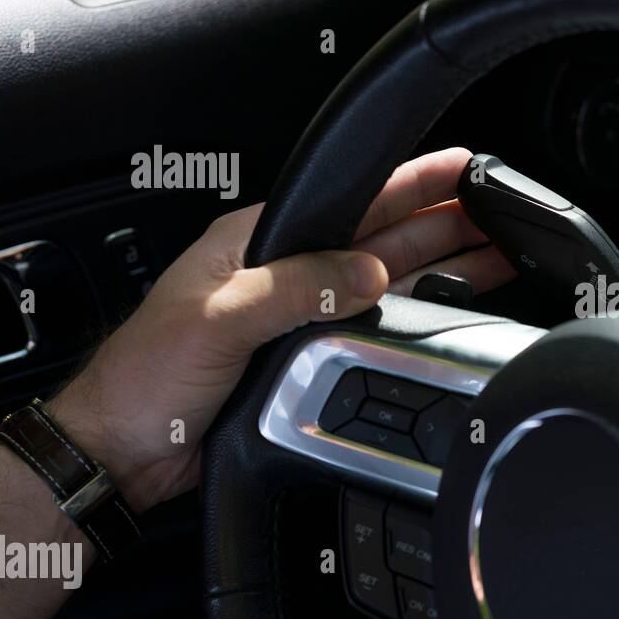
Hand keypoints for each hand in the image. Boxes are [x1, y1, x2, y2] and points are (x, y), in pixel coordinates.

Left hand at [45, 147, 513, 511]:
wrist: (122, 450)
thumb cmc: (142, 379)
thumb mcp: (217, 319)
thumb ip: (295, 289)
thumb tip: (366, 274)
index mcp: (256, 242)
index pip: (349, 199)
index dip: (408, 182)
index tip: (458, 168)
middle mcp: (282, 272)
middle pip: (379, 236)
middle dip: (441, 221)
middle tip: (497, 212)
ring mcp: (297, 314)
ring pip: (384, 279)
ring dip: (439, 266)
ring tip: (492, 254)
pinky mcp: (305, 355)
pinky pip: (372, 325)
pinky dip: (415, 314)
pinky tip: (446, 309)